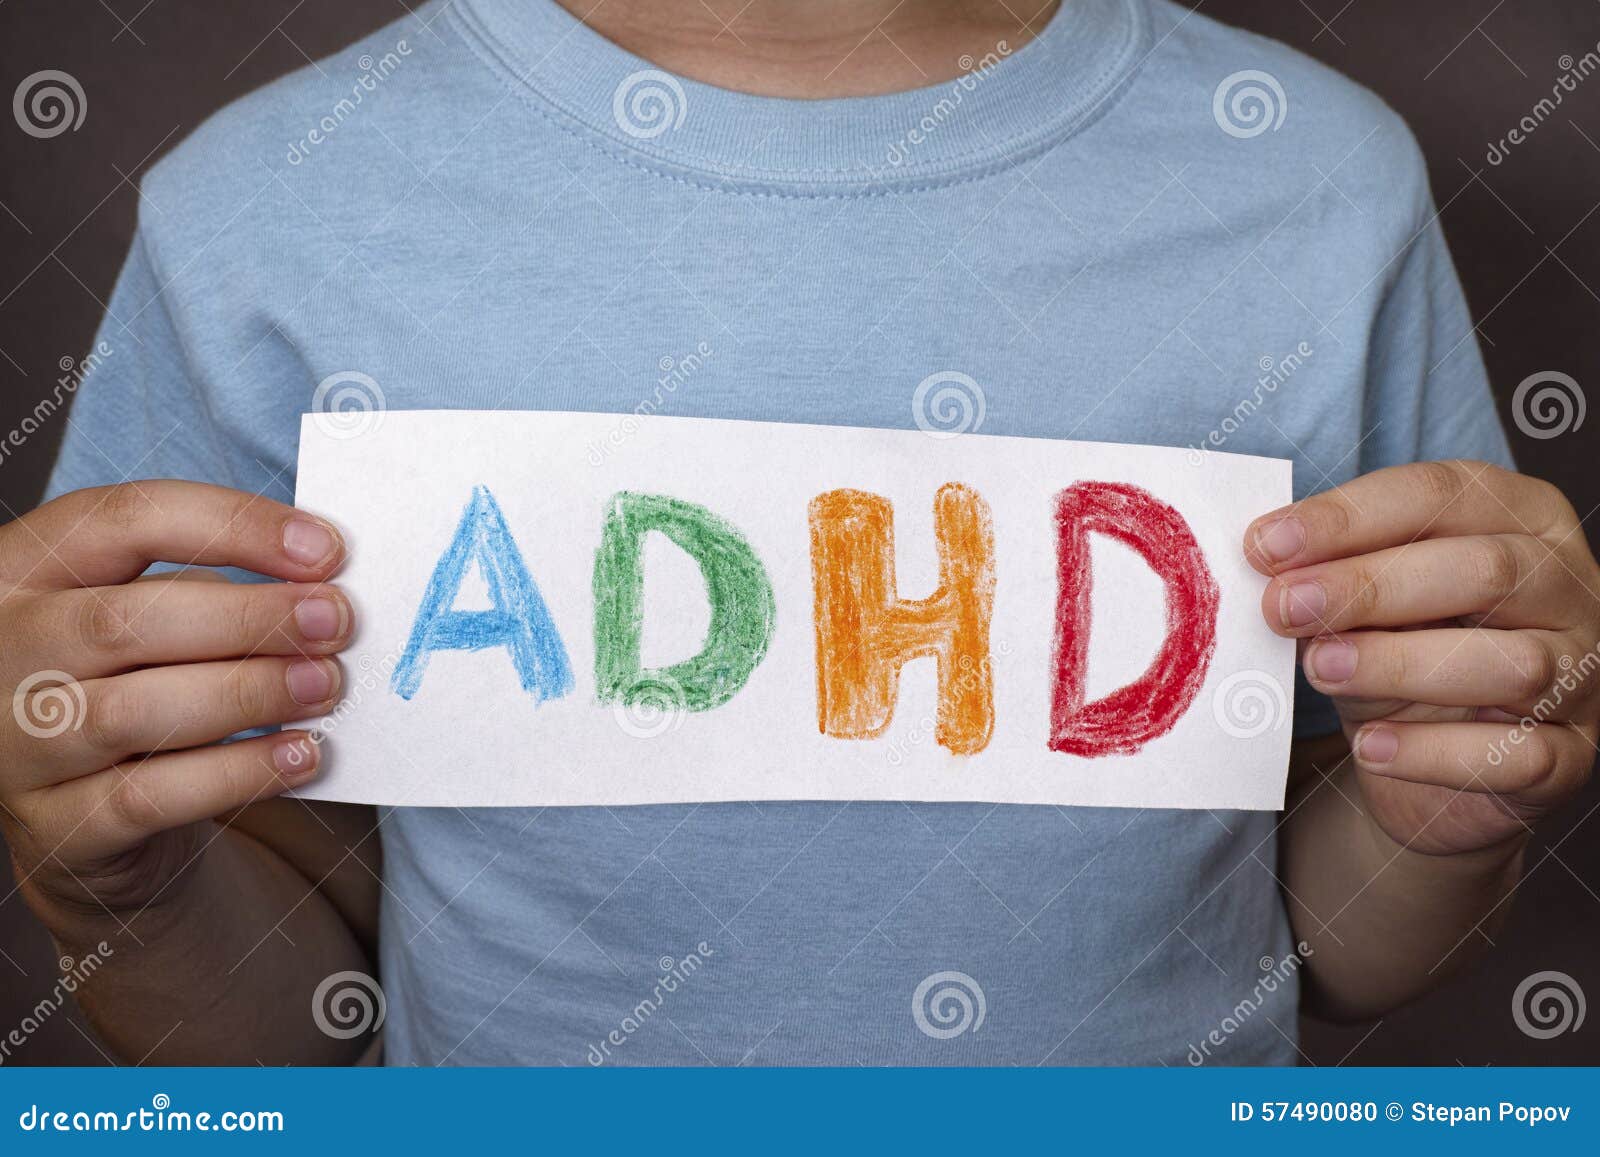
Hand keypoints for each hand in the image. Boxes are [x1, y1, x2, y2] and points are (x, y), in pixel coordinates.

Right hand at [0, 481, 351, 920]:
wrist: (88, 813)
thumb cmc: (137, 681)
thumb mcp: (160, 617)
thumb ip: (218, 587)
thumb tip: (320, 586)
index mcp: (24, 568)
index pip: (123, 520)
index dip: (233, 525)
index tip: (326, 549)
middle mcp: (3, 650)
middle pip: (124, 619)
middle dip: (249, 617)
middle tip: (334, 622)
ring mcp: (16, 743)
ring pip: (133, 712)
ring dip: (248, 693)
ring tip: (326, 685)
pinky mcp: (55, 826)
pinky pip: (151, 797)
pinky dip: (239, 772)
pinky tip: (301, 753)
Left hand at [1247, 460, 1598, 856]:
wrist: (1437, 765)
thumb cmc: (1402, 650)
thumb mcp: (1366, 600)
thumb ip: (1335, 572)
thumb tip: (1269, 560)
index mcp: (1522, 517)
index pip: (1442, 494)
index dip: (1349, 517)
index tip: (1266, 544)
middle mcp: (1569, 586)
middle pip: (1484, 570)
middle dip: (1370, 586)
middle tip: (1284, 607)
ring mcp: (1583, 672)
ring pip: (1510, 663)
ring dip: (1400, 664)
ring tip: (1321, 669)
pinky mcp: (1572, 754)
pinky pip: (1517, 755)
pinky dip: (1435, 752)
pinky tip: (1371, 746)